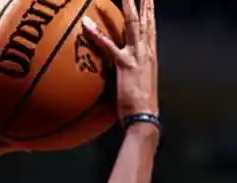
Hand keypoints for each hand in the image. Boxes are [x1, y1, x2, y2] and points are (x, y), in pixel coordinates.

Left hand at [82, 0, 157, 119]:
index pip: (150, 28)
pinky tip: (86, 24)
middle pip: (145, 21)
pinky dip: (96, 34)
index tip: (147, 1)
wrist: (144, 117)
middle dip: (144, 3)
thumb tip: (123, 71)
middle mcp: (146, 52)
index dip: (149, 13)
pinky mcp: (124, 65)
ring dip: (128, 6)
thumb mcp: (138, 84)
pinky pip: (108, 45)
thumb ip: (132, 72)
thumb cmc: (140, 106)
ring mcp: (137, 56)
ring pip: (132, 25)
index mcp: (150, 55)